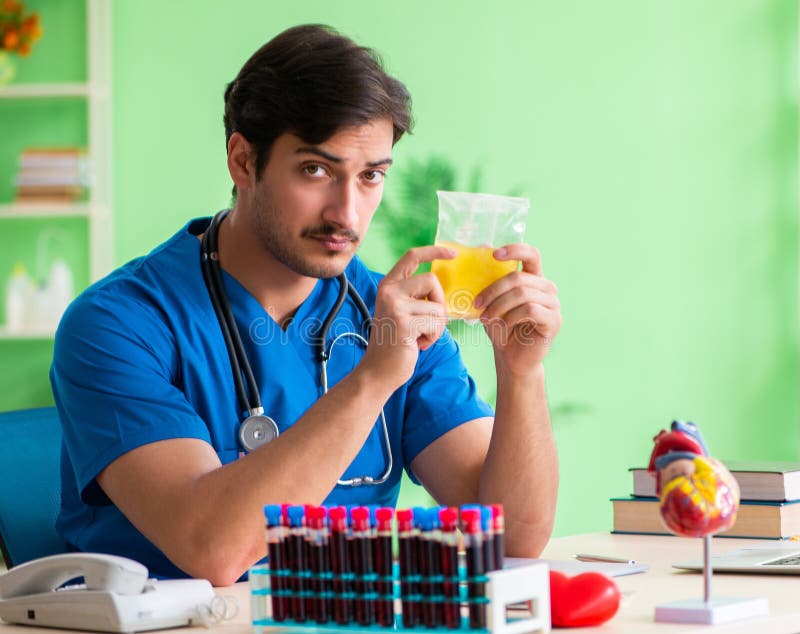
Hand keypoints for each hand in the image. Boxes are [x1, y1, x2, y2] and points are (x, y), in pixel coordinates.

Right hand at [360, 245, 454, 389]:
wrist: (378, 370)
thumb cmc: (396, 343)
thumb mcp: (401, 312)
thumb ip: (415, 296)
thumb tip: (442, 287)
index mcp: (388, 285)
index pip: (412, 257)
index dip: (434, 251)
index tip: (453, 253)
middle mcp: (389, 291)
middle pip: (432, 280)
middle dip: (439, 303)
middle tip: (429, 322)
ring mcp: (396, 306)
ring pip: (437, 307)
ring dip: (436, 327)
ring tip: (419, 337)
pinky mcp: (405, 323)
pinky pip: (435, 324)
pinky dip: (433, 337)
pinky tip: (418, 345)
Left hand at [473, 244, 560, 375]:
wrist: (511, 359)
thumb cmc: (501, 329)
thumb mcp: (491, 302)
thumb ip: (489, 278)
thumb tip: (482, 246)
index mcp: (534, 279)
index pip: (531, 255)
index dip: (515, 250)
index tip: (495, 254)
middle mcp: (547, 288)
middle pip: (519, 278)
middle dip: (493, 291)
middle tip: (477, 304)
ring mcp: (554, 304)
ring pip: (522, 294)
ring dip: (499, 306)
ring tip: (486, 319)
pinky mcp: (554, 320)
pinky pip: (529, 310)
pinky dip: (511, 318)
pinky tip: (504, 327)